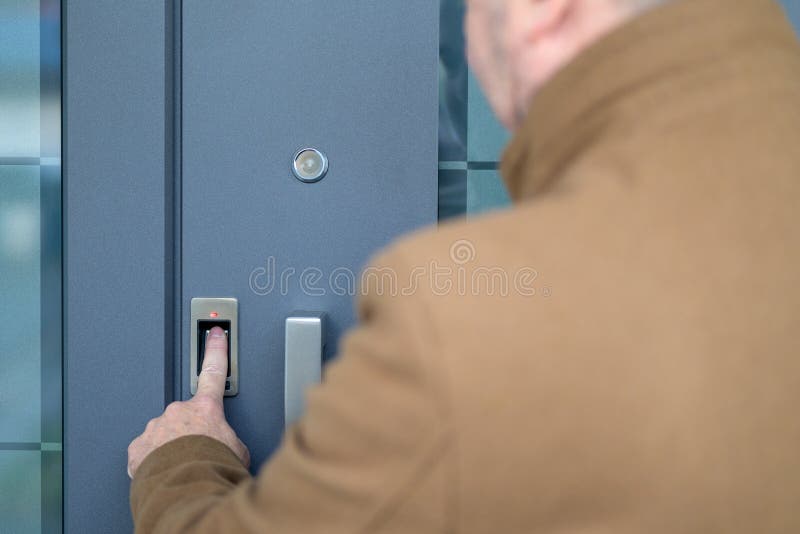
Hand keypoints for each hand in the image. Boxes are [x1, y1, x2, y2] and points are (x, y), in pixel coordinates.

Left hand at [127, 326, 249, 477]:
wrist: (187, 488)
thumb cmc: (213, 468)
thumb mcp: (239, 450)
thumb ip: (230, 438)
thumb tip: (229, 445)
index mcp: (206, 408)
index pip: (214, 371)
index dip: (216, 350)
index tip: (215, 334)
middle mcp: (178, 413)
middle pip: (185, 416)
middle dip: (190, 432)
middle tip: (199, 453)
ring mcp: (155, 429)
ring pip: (163, 434)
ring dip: (171, 448)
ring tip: (182, 468)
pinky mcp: (138, 448)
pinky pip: (145, 451)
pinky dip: (153, 461)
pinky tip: (165, 472)